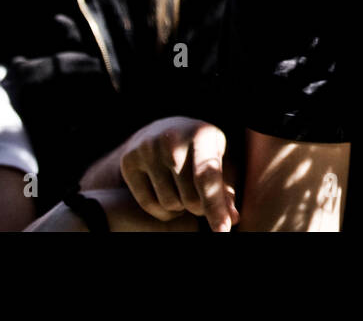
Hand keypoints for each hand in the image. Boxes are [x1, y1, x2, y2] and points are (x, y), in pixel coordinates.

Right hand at [119, 116, 238, 231]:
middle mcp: (172, 139)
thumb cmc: (200, 151)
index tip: (223, 231)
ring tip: (182, 192)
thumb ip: (224, 190)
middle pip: (190, 198)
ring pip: (169, 204)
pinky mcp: (129, 160)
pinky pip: (148, 204)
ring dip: (180, 208)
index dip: (215, 208)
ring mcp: (148, 148)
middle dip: (198, 207)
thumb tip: (233, 219)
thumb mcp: (217, 161)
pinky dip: (161, 211)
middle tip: (198, 196)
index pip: (207, 179)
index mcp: (201, 134)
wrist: (164, 130)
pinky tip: (167, 195)